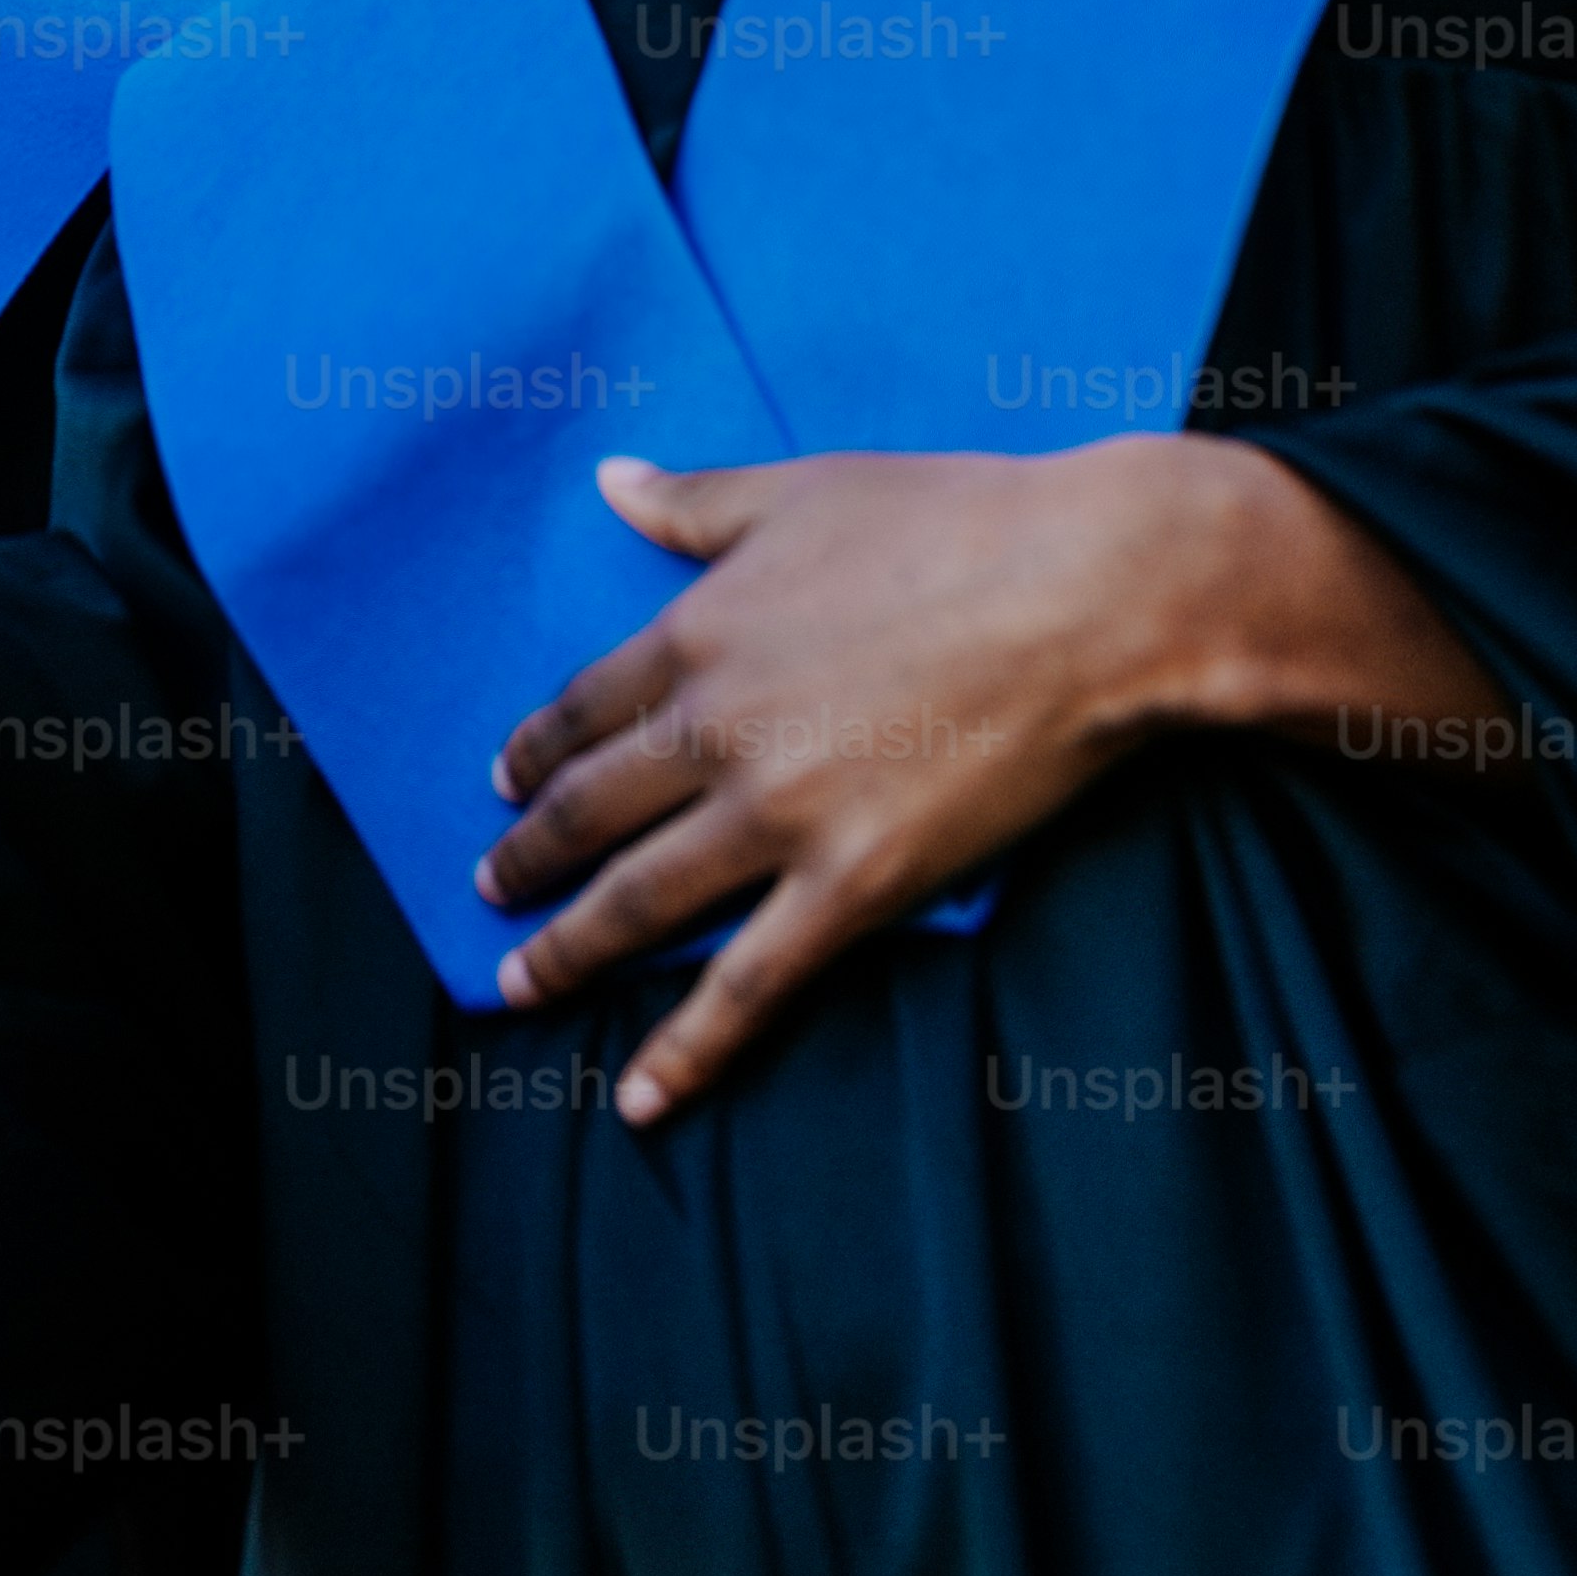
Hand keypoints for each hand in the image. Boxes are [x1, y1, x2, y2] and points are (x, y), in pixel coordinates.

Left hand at [474, 439, 1503, 1123]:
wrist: (1088, 592)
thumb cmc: (958, 520)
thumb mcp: (804, 488)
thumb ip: (694, 501)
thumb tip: (610, 479)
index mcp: (698, 632)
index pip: (583, 708)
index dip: (534, 753)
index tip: (502, 781)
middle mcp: (716, 730)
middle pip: (591, 810)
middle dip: (527, 857)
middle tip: (488, 887)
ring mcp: (780, 816)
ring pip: (641, 903)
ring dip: (569, 950)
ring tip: (521, 984)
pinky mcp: (855, 886)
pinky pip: (748, 986)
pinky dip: (686, 1049)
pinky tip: (640, 1096)